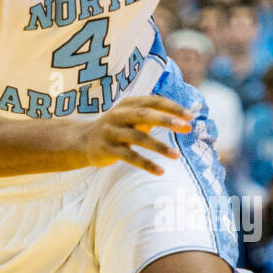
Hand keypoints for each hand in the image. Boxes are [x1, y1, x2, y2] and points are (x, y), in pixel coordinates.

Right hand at [74, 95, 193, 174]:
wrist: (82, 141)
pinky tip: (160, 171)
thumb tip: (185, 120)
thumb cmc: (116, 128)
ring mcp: (111, 132)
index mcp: (128, 104)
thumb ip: (153, 116)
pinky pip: (129, 157)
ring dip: (159, 146)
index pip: (153, 101)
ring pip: (138, 138)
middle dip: (167, 120)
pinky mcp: (107, 150)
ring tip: (177, 156)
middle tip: (187, 128)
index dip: (172, 107)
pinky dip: (146, 164)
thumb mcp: (132, 117)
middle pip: (145, 115)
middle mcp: (119, 115)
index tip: (191, 116)